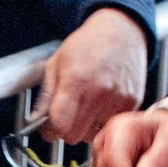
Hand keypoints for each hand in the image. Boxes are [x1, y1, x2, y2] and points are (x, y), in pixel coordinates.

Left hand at [35, 8, 148, 144]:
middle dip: (66, 129)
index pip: (59, 126)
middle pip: (74, 136)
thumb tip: (34, 120)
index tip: (49, 126)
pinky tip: (102, 102)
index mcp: (76, 81)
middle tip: (68, 114)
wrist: (122, 30)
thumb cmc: (89, 42)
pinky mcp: (132, 102)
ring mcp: (118, 98)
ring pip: (93, 134)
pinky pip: (111, 125)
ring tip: (87, 105)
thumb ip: (45, 95)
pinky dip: (104, 120)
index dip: (49, 130)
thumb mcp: (57, 62)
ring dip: (86, 127)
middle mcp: (98, 92)